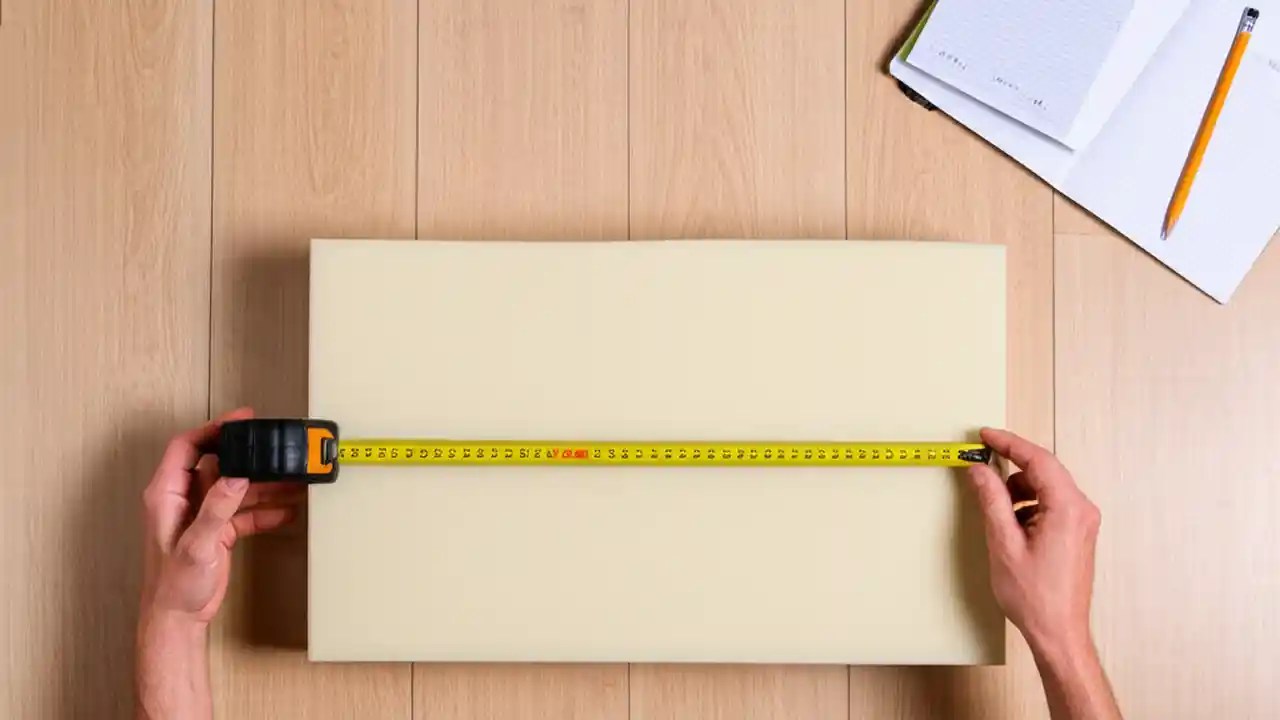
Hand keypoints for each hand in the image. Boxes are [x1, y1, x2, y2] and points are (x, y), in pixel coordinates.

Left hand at [140, 407, 304, 624]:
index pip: (187, 447)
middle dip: (249, 457)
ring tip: (293, 482)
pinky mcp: (216, 530)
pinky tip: (286, 513)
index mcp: (166, 494)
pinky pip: (244, 511)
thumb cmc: (174, 586)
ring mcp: (201, 514)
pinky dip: (264, 511)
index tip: (242, 420)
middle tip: (276, 449)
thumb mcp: (196, 545)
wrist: (177, 619)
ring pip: (236, 487)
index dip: (213, 429)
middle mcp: (183, 499)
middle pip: (219, 464)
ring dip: (263, 485)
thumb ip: (216, 508)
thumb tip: (237, 475)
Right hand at [966, 427, 1099, 652]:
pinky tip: (1010, 524)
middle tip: (981, 462)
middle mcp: (1082, 510)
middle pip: (1044, 471)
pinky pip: (1051, 504)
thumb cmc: (1036, 597)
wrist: (1059, 632)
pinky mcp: (1077, 533)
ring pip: (1046, 487)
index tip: (985, 436)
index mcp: (1068, 508)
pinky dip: (1028, 505)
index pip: (1038, 460)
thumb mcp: (1003, 543)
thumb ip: (991, 500)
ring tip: (995, 509)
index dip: (1009, 443)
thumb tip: (980, 471)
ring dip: (1018, 490)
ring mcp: (1082, 522)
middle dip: (1011, 466)